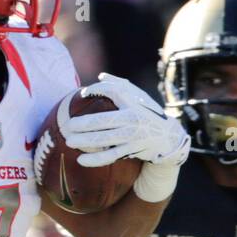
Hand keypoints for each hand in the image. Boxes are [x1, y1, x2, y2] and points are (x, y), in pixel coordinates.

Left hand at [61, 74, 188, 165]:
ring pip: (105, 140)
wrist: (168, 138)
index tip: (82, 94)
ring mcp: (132, 136)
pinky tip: (81, 160)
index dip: (96, 90)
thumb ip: (120, 85)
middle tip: (68, 126)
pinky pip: (110, 156)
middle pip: (104, 120)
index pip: (113, 91)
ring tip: (69, 141)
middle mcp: (133, 118)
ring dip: (85, 141)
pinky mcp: (131, 150)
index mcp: (134, 103)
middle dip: (84, 124)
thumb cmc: (148, 114)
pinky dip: (95, 160)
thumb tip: (100, 76)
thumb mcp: (139, 97)